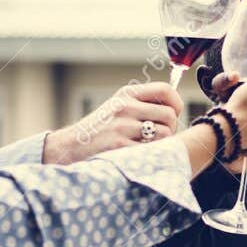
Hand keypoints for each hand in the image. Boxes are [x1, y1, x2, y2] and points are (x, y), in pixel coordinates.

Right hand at [48, 82, 182, 162]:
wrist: (70, 146)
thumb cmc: (100, 130)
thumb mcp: (118, 107)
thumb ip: (143, 104)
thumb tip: (175, 108)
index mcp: (126, 94)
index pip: (165, 90)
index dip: (176, 103)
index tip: (175, 113)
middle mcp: (125, 107)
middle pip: (169, 115)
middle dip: (170, 128)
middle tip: (159, 136)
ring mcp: (122, 127)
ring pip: (164, 134)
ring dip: (162, 144)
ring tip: (147, 146)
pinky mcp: (120, 147)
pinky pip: (152, 150)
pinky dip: (151, 155)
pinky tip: (139, 156)